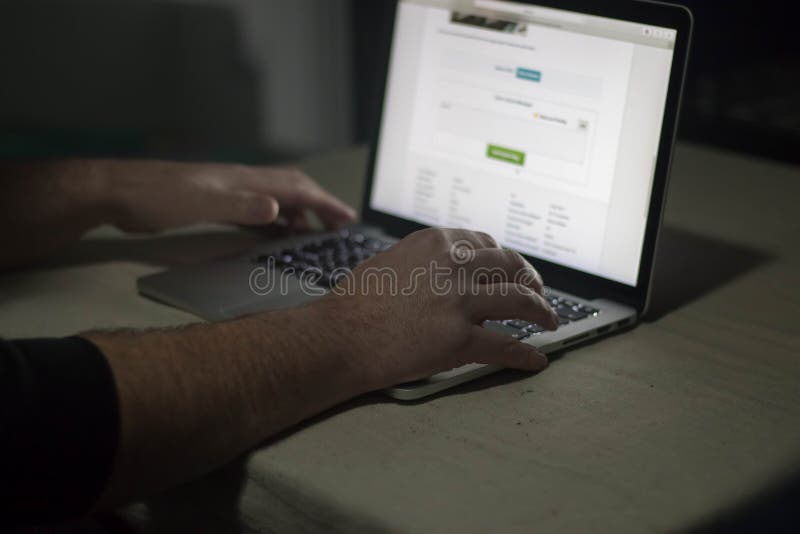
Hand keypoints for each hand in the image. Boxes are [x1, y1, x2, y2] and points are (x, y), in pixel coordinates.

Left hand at [101, 159, 355, 232]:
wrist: (117, 192)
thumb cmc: (155, 197)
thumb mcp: (201, 203)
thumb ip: (241, 206)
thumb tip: (278, 207)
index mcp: (244, 181)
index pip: (295, 189)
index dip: (324, 203)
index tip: (347, 218)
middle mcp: (241, 183)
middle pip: (291, 190)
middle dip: (319, 206)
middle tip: (339, 226)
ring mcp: (228, 193)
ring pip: (275, 201)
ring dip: (298, 215)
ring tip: (313, 234)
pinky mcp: (214, 205)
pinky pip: (255, 213)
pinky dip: (273, 223)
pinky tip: (274, 235)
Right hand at [312, 228, 559, 389]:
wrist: (339, 335)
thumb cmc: (355, 301)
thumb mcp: (391, 260)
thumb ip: (423, 260)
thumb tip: (441, 269)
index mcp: (437, 243)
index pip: (486, 243)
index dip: (505, 258)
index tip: (511, 268)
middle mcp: (454, 266)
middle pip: (510, 267)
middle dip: (530, 280)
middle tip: (538, 292)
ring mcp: (460, 302)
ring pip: (520, 301)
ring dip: (542, 311)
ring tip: (550, 321)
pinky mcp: (460, 338)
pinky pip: (506, 346)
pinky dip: (525, 355)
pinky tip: (535, 360)